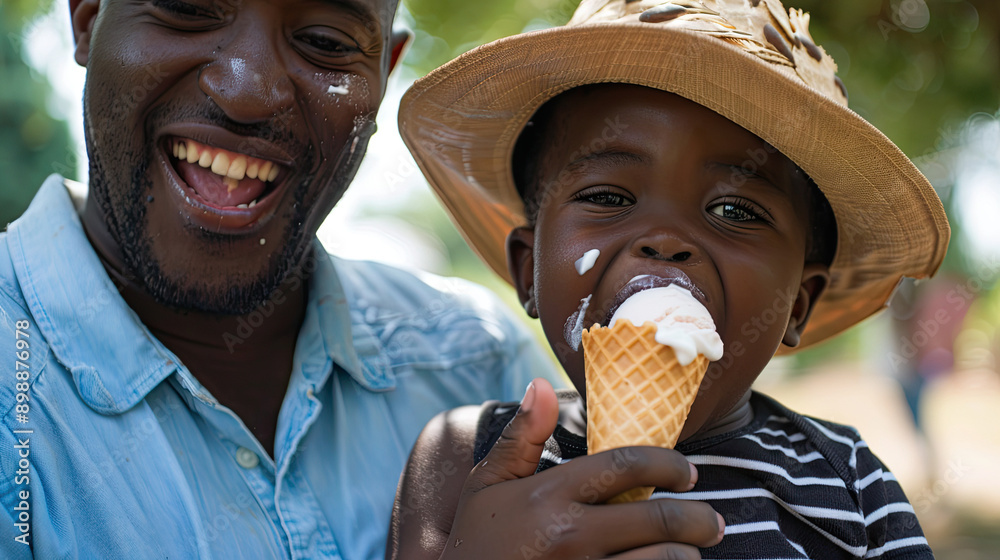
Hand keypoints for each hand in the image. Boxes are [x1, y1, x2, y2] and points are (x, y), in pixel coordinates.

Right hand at [441, 378, 723, 558]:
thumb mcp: (486, 486)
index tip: (687, 473)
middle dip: (697, 519)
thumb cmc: (477, 543)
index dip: (666, 464)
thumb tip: (540, 384)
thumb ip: (520, 438)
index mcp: (547, 496)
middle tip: (711, 521)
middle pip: (656, 520)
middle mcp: (568, 536)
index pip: (624, 466)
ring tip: (690, 553)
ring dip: (686, 557)